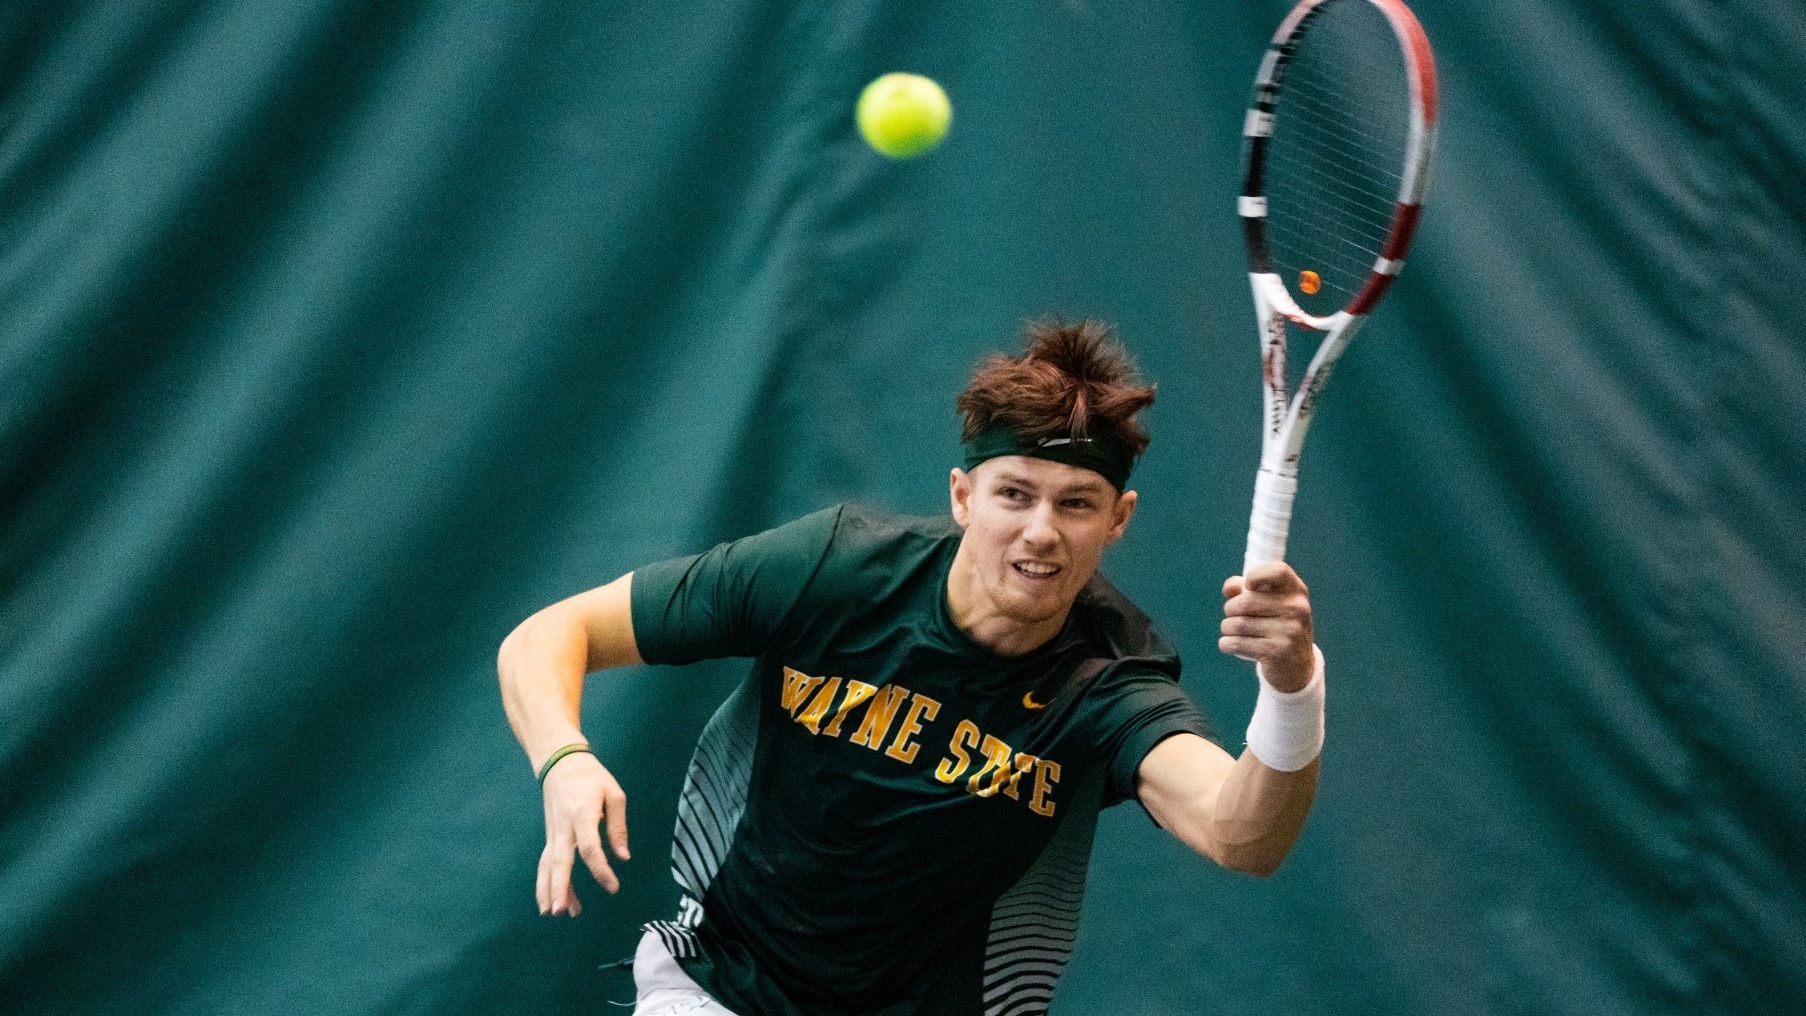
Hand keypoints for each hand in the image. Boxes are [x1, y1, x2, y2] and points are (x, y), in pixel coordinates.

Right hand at [537, 751, 629, 915]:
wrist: (560, 763)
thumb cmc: (591, 778)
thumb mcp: (613, 794)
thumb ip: (618, 826)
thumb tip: (623, 857)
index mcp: (583, 813)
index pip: (589, 846)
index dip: (600, 869)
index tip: (613, 887)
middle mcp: (564, 827)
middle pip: (558, 860)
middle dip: (559, 886)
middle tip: (561, 911)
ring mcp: (553, 833)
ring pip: (547, 865)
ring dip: (548, 890)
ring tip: (554, 914)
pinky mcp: (550, 838)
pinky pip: (546, 864)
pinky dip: (547, 884)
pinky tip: (553, 902)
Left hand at [1220, 562, 1314, 691]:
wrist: (1297, 667)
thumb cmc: (1277, 627)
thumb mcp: (1269, 604)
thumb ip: (1245, 590)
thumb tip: (1229, 588)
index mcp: (1297, 591)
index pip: (1278, 570)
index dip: (1256, 575)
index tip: (1247, 587)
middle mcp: (1297, 608)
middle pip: (1244, 602)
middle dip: (1230, 610)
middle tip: (1234, 617)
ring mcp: (1289, 631)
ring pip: (1236, 624)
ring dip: (1227, 628)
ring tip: (1234, 632)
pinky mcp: (1277, 651)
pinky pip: (1236, 643)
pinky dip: (1226, 644)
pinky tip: (1232, 645)